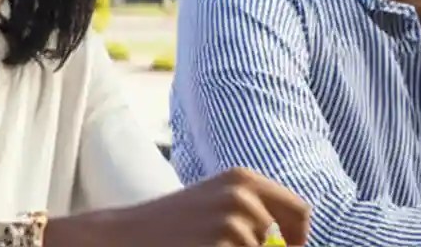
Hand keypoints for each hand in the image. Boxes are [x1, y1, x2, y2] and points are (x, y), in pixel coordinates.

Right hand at [56, 167, 310, 246]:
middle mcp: (242, 197)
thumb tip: (296, 243)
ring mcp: (230, 224)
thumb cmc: (171, 230)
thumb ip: (255, 218)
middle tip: (221, 246)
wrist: (121, 238)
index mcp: (243, 179)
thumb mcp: (216, 208)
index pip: (300, 215)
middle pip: (282, 244)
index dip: (296, 242)